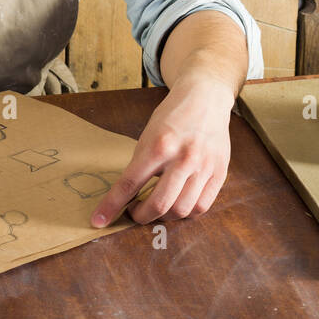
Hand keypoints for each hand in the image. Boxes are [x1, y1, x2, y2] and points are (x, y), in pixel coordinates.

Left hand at [91, 74, 234, 226]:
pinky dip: (186, 212)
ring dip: (164, 216)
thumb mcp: (149, 134)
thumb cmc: (173, 116)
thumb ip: (141, 164)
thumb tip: (129, 196)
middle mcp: (184, 158)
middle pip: (159, 204)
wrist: (205, 97)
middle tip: (134, 212)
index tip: (99, 220)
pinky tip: (178, 203)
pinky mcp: (220, 172)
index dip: (112, 206)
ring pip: (182, 210)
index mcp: (159, 145)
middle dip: (140, 216)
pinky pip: (202, 206)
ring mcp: (204, 166)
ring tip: (157, 207)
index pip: (130, 183)